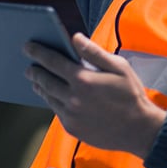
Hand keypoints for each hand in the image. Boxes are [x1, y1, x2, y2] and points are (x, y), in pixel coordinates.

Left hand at [25, 34, 166, 158]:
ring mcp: (70, 114)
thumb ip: (94, 52)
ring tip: (37, 81)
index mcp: (83, 79)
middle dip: (35, 71)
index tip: (28, 46)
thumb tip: (75, 38)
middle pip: (45, 80)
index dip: (38, 52)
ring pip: (48, 97)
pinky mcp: (71, 127)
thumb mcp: (119, 67)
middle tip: (30, 67)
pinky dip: (53, 101)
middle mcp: (72, 98)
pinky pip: (56, 111)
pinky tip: (55, 97)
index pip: (53, 61)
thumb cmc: (131, 94)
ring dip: (40, 87)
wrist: (138, 129)